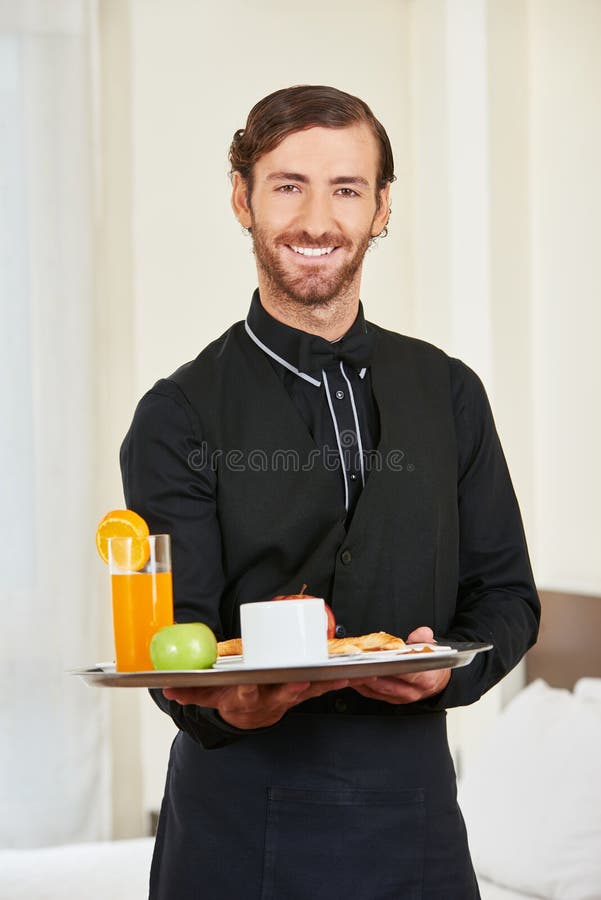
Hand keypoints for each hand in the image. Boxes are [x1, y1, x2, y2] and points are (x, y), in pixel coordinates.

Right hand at [162, 678, 349, 728]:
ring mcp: (285, 700)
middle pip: (279, 697)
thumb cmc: (228, 696)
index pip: (242, 696)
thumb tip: (167, 688)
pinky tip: (347, 676)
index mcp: (243, 699)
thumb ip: (189, 692)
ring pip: (304, 693)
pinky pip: (318, 689)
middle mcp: (266, 702)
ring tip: (336, 677)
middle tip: (300, 680)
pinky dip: (332, 683)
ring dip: (320, 686)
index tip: (246, 686)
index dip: (244, 692)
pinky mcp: (300, 695)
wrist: (247, 714)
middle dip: (291, 690)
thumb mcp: (207, 696)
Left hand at [349, 626, 450, 704]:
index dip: (391, 665)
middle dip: (370, 672)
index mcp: (425, 679)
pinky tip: (353, 675)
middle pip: (386, 684)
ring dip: (362, 679)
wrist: (437, 682)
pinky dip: (361, 684)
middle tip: (357, 662)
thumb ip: (424, 639)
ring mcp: (400, 698)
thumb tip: (422, 633)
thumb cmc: (431, 665)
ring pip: (376, 690)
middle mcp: (411, 691)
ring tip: (351, 668)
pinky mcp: (390, 700)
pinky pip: (371, 694)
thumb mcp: (432, 649)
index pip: (406, 673)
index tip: (378, 657)